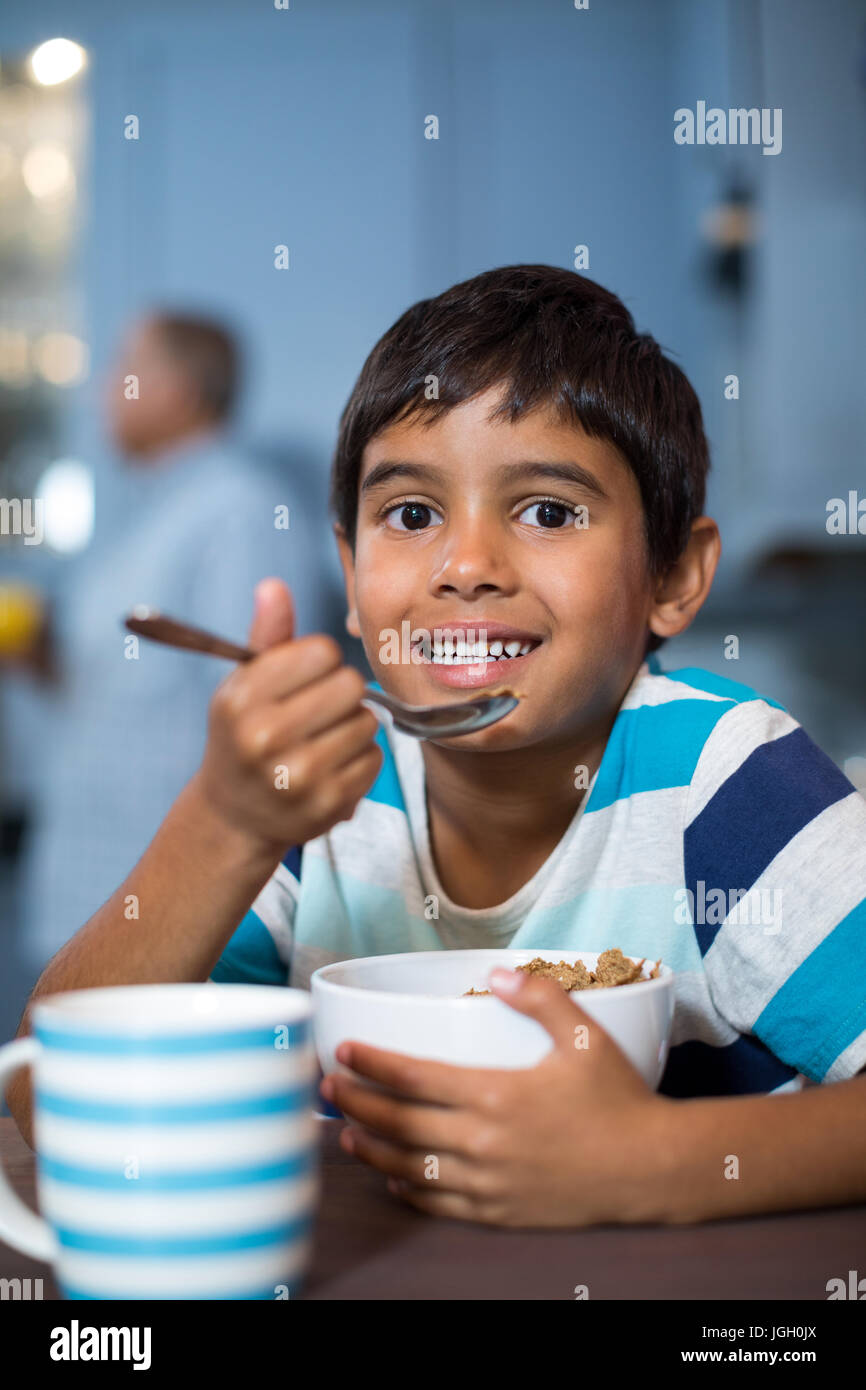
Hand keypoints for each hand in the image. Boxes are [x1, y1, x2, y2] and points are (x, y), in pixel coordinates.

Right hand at [197, 577, 382, 854]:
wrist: (235, 813)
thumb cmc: (244, 734)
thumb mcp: (244, 683)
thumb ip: (267, 635)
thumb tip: (274, 586)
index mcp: (242, 699)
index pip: (322, 652)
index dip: (319, 661)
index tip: (303, 678)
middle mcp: (265, 738)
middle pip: (351, 685)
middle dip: (341, 692)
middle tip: (317, 710)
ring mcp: (298, 776)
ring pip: (367, 721)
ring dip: (352, 725)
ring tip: (322, 739)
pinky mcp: (328, 805)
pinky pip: (374, 758)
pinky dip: (360, 759)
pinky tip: (331, 766)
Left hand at [321, 967, 673, 1227]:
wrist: (651, 1168)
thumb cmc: (618, 1098)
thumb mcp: (585, 1034)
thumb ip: (539, 997)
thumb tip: (499, 973)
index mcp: (496, 1093)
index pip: (414, 1077)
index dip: (373, 1063)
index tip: (343, 1051)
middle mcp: (483, 1141)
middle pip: (400, 1122)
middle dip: (356, 1103)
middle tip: (326, 1088)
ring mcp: (489, 1181)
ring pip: (412, 1167)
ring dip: (372, 1149)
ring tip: (344, 1132)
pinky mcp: (501, 1212)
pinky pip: (442, 1204)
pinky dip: (411, 1190)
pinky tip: (396, 1178)